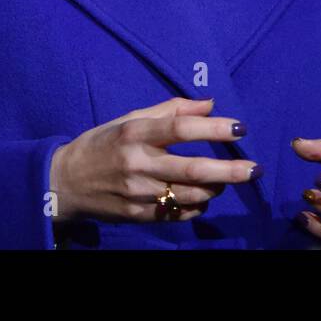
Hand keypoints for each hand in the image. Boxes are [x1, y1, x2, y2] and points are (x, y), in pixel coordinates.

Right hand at [49, 96, 259, 223]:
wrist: (66, 181)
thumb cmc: (103, 143)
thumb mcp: (130, 119)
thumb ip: (170, 110)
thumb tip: (210, 103)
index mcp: (135, 133)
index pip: (180, 128)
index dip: (213, 128)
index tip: (240, 129)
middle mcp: (137, 164)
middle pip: (192, 168)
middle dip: (229, 170)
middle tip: (255, 169)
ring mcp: (138, 193)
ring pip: (189, 195)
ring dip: (215, 188)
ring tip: (225, 180)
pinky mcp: (138, 216)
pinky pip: (178, 214)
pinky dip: (197, 207)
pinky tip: (202, 197)